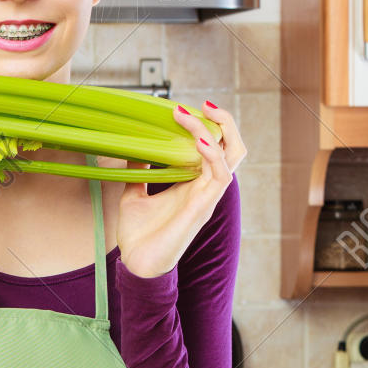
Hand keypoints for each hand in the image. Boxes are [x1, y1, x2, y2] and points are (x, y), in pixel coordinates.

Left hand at [116, 100, 245, 278]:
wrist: (136, 263)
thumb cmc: (138, 235)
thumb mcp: (134, 194)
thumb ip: (139, 172)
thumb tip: (135, 150)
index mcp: (193, 182)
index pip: (215, 147)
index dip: (207, 125)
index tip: (183, 109)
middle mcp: (205, 187)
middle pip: (233, 146)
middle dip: (223, 121)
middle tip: (201, 105)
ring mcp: (208, 196)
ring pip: (232, 155)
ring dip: (213, 131)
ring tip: (189, 116)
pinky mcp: (203, 207)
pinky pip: (221, 175)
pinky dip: (213, 155)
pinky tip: (198, 141)